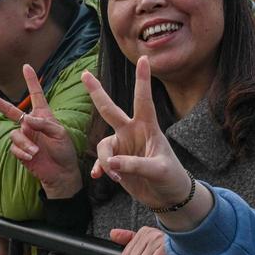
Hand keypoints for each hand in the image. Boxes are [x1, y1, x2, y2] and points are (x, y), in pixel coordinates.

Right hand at [0, 63, 81, 198]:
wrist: (61, 173)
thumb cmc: (64, 151)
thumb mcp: (60, 133)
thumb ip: (43, 124)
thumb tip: (25, 120)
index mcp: (42, 116)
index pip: (36, 95)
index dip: (31, 81)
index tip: (26, 66)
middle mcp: (30, 124)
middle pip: (9, 110)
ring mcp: (24, 137)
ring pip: (14, 134)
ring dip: (24, 143)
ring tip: (36, 151)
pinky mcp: (20, 151)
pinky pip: (14, 148)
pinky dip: (23, 152)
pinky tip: (32, 157)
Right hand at [83, 58, 197, 213]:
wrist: (167, 196)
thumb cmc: (169, 178)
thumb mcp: (157, 170)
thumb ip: (134, 166)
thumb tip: (110, 164)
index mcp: (148, 128)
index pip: (143, 100)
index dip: (143, 80)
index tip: (144, 58)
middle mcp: (132, 132)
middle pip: (110, 110)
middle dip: (97, 92)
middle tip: (84, 74)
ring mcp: (123, 146)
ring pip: (103, 146)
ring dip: (106, 161)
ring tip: (116, 177)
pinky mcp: (116, 162)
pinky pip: (101, 161)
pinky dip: (100, 169)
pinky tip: (99, 177)